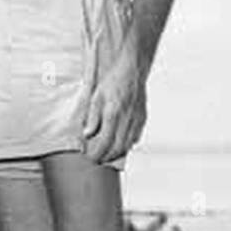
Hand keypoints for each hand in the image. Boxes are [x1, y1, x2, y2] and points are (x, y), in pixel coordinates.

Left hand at [82, 35, 147, 163]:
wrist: (131, 71)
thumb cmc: (112, 83)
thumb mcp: (95, 98)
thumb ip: (92, 117)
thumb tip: (87, 134)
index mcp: (113, 114)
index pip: (105, 141)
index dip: (98, 153)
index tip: (90, 158)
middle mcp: (127, 119)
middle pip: (118, 147)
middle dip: (107, 157)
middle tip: (97, 160)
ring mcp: (137, 119)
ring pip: (128, 144)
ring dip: (117, 153)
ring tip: (107, 156)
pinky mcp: (142, 117)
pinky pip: (136, 136)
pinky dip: (128, 144)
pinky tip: (121, 145)